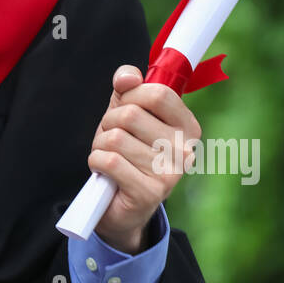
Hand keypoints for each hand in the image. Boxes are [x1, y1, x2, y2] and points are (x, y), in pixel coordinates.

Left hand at [88, 64, 201, 253]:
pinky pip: (109, 161)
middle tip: (112, 138)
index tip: (123, 106)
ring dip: (100, 145)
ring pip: (116, 138)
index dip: (130, 95)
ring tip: (109, 157)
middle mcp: (185, 150)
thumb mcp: (127, 113)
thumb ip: (129, 88)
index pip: (158, 93)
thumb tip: (127, 77)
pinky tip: (104, 172)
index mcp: (187, 126)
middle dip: (109, 123)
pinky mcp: (150, 193)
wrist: (121, 205)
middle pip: (131, 114)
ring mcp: (170, 174)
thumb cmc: (127, 152)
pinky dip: (96, 162)